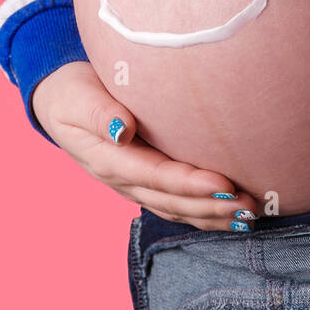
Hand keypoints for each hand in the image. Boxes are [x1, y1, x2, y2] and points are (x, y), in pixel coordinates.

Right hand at [32, 62, 259, 230]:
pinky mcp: (145, 184)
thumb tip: (122, 129)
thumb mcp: (77, 97)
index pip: (155, 175)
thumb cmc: (72, 92)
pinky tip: (232, 216)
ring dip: (213, 216)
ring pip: (177, 209)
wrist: (59, 102)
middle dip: (211, 206)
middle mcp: (123, 181)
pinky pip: (177, 206)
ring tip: (250, 216)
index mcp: (108, 160)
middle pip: (171, 201)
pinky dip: (205, 213)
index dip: (190, 183)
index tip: (224, 183)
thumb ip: (99, 113)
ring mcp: (134, 186)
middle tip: (250, 205)